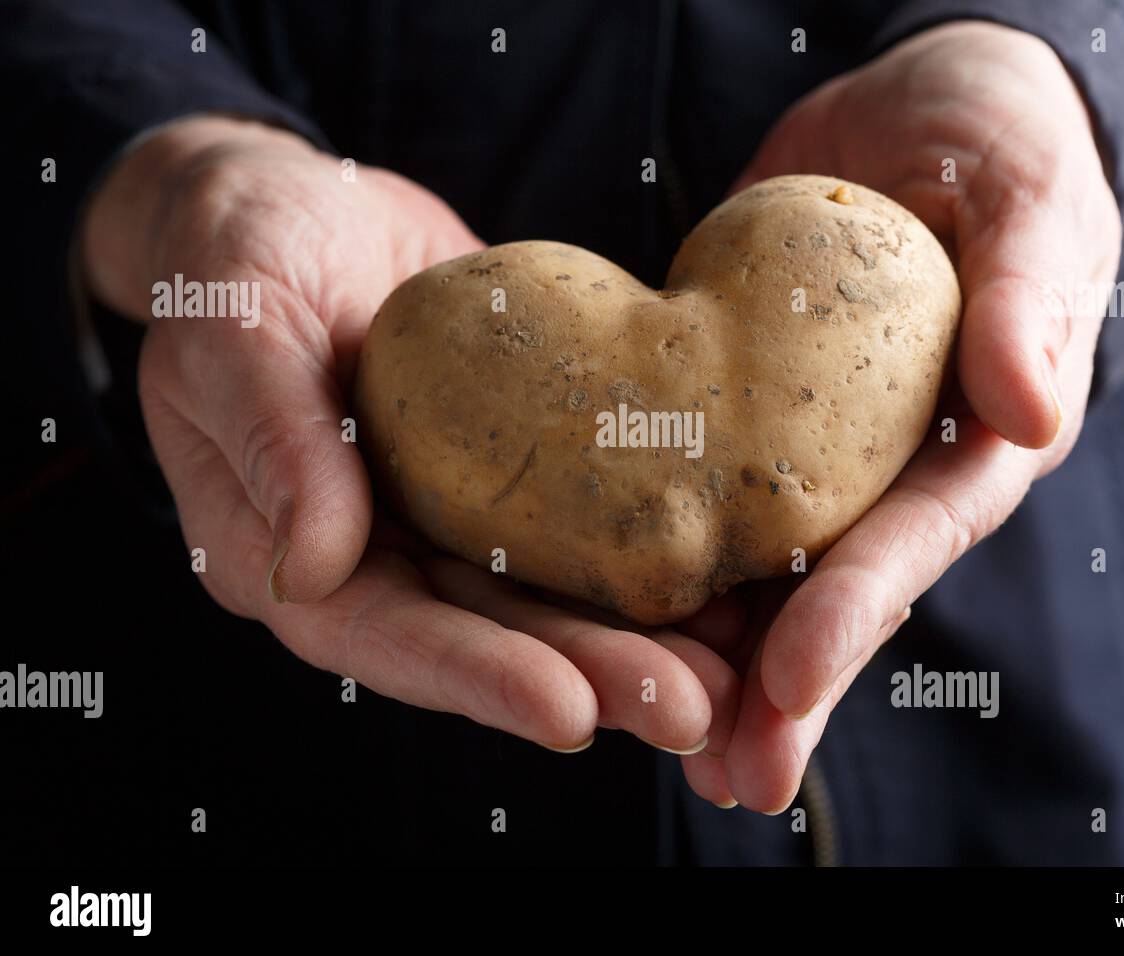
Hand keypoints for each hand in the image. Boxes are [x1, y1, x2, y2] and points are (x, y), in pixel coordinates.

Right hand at [84, 116, 738, 769]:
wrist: (310, 207)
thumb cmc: (238, 257)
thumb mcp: (233, 329)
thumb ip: (272, 442)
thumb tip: (309, 570)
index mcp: (286, 550)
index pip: (383, 635)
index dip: (475, 678)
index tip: (569, 712)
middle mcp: (377, 554)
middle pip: (487, 635)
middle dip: (588, 677)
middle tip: (689, 712)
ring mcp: (447, 516)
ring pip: (548, 594)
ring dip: (637, 642)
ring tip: (731, 679)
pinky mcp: (508, 473)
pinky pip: (581, 521)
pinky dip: (648, 556)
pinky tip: (729, 586)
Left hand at [696, 22, 1121, 811]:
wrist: (911, 123)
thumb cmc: (996, 149)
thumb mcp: (1028, 201)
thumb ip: (1030, 296)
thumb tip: (1033, 412)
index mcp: (975, 440)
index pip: (916, 536)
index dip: (855, 610)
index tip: (787, 679)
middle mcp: (894, 467)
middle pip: (840, 591)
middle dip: (785, 687)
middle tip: (727, 776)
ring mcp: (816, 454)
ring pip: (768, 570)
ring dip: (720, 660)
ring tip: (670, 748)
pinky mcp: (746, 422)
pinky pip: (704, 497)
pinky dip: (665, 561)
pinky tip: (613, 623)